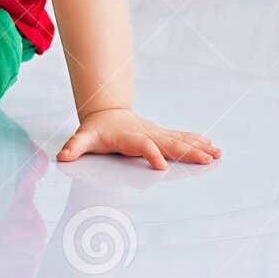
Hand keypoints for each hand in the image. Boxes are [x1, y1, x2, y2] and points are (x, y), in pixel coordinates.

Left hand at [57, 108, 219, 169]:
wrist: (107, 111)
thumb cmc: (97, 129)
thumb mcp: (83, 137)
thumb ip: (74, 146)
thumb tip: (63, 156)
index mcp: (130, 137)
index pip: (143, 145)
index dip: (151, 153)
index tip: (161, 165)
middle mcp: (148, 134)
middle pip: (170, 143)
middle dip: (187, 151)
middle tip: (206, 159)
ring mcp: (157, 134)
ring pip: (180, 140)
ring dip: (198, 147)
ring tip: (215, 153)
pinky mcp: (162, 135)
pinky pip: (182, 138)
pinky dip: (197, 142)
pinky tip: (212, 147)